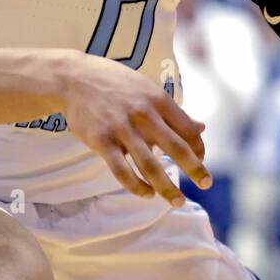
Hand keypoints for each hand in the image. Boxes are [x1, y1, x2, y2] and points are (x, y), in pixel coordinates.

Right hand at [57, 53, 210, 205]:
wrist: (73, 78)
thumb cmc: (116, 84)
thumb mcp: (149, 90)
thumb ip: (174, 112)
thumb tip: (202, 128)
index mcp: (159, 101)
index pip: (188, 130)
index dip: (198, 148)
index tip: (201, 161)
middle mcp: (144, 115)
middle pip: (176, 148)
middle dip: (195, 169)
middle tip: (206, 184)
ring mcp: (122, 129)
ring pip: (150, 165)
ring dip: (167, 187)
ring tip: (177, 201)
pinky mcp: (101, 141)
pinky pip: (121, 170)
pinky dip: (136, 186)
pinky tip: (146, 194)